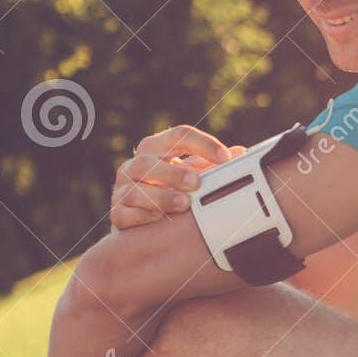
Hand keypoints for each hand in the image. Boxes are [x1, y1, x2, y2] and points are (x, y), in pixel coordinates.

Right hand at [111, 125, 241, 230]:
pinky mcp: (117, 212)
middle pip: (148, 161)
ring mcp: (122, 189)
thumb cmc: (170, 189)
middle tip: (196, 183)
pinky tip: (158, 218)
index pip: (178, 135)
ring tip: (184, 204)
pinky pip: (124, 213)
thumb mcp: (191, 173)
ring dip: (161, 197)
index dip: (202, 143)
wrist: (141, 220)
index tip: (225, 158)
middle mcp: (135, 165)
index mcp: (156, 149)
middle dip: (172, 172)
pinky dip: (142, 216)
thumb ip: (211, 164)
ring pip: (135, 189)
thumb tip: (241, 153)